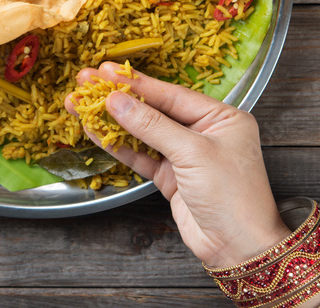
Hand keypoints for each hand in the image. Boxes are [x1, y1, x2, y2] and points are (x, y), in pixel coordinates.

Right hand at [66, 62, 290, 268]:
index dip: (137, 83)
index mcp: (221, 118)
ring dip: (111, 120)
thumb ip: (152, 125)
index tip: (107, 72)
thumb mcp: (193, 153)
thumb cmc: (233, 196)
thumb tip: (117, 101)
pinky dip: (117, 145)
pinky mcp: (170, 177)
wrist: (239, 249)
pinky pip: (140, 156)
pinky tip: (94, 131)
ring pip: (142, 132)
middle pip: (153, 109)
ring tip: (80, 104)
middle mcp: (203, 132)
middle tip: (87, 81)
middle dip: (119, 97)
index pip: (171, 94)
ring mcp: (185, 156)